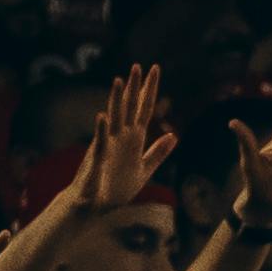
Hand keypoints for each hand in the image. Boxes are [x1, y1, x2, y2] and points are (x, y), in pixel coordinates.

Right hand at [65, 64, 176, 215]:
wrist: (97, 205)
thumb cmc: (117, 187)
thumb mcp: (145, 169)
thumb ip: (158, 152)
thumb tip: (174, 135)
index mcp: (133, 139)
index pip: (143, 109)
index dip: (150, 91)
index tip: (155, 70)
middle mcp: (120, 137)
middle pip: (129, 108)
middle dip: (134, 87)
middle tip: (139, 65)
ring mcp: (108, 146)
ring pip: (113, 118)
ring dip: (116, 100)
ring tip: (119, 81)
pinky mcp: (97, 159)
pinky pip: (99, 142)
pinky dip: (101, 130)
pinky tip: (103, 116)